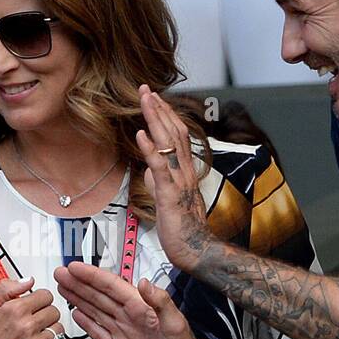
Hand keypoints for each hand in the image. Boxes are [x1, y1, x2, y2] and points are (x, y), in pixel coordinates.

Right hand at [0, 277, 65, 338]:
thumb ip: (5, 289)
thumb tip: (27, 281)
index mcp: (15, 310)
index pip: (45, 295)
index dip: (40, 300)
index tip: (36, 306)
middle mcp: (27, 327)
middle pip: (54, 312)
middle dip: (45, 315)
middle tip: (35, 322)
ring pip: (59, 330)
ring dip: (50, 332)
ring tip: (36, 337)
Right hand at [54, 261, 209, 338]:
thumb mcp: (176, 324)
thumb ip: (161, 303)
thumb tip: (144, 283)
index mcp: (141, 307)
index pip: (111, 286)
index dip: (92, 276)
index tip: (75, 268)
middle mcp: (129, 316)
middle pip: (98, 296)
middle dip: (79, 284)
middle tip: (61, 273)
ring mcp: (123, 332)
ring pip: (95, 311)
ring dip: (79, 298)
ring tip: (64, 287)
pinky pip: (98, 333)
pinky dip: (86, 323)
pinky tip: (77, 314)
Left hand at [135, 84, 215, 273]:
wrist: (197, 250)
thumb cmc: (182, 228)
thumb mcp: (167, 200)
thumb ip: (159, 182)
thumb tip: (148, 170)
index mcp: (186, 171)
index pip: (177, 135)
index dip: (165, 115)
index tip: (153, 97)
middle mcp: (185, 170)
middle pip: (174, 131)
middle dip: (159, 108)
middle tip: (145, 88)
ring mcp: (179, 181)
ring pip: (169, 143)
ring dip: (155, 119)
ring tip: (144, 99)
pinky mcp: (170, 194)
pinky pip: (160, 168)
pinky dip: (150, 149)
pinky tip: (141, 134)